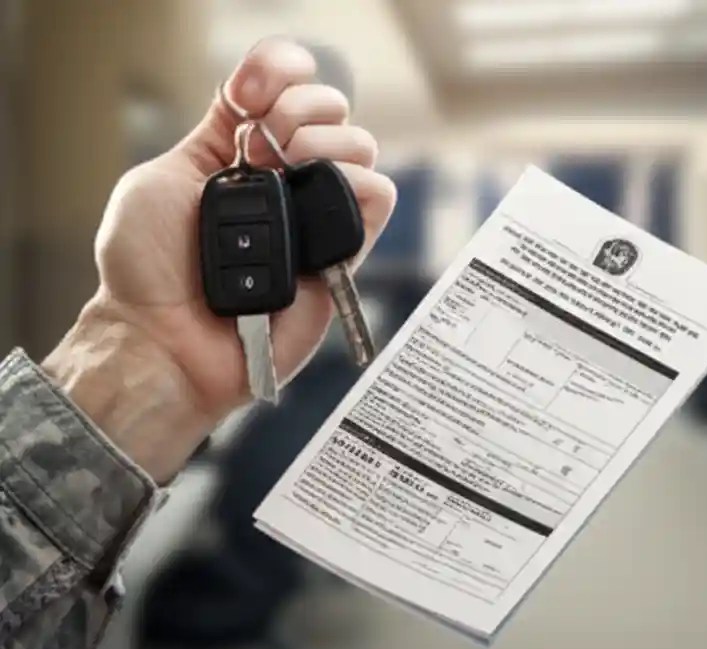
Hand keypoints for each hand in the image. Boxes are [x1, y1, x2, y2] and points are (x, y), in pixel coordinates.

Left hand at [41, 38, 396, 482]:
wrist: (163, 337)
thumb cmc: (148, 273)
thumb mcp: (161, 178)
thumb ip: (215, 133)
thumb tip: (261, 107)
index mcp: (240, 158)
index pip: (280, 91)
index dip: (279, 71)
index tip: (254, 91)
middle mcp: (284, 182)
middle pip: (328, 110)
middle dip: (302, 106)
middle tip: (270, 140)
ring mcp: (314, 217)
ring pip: (360, 147)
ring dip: (328, 141)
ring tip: (292, 169)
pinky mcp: (342, 254)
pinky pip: (377, 198)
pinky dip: (356, 183)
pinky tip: (320, 197)